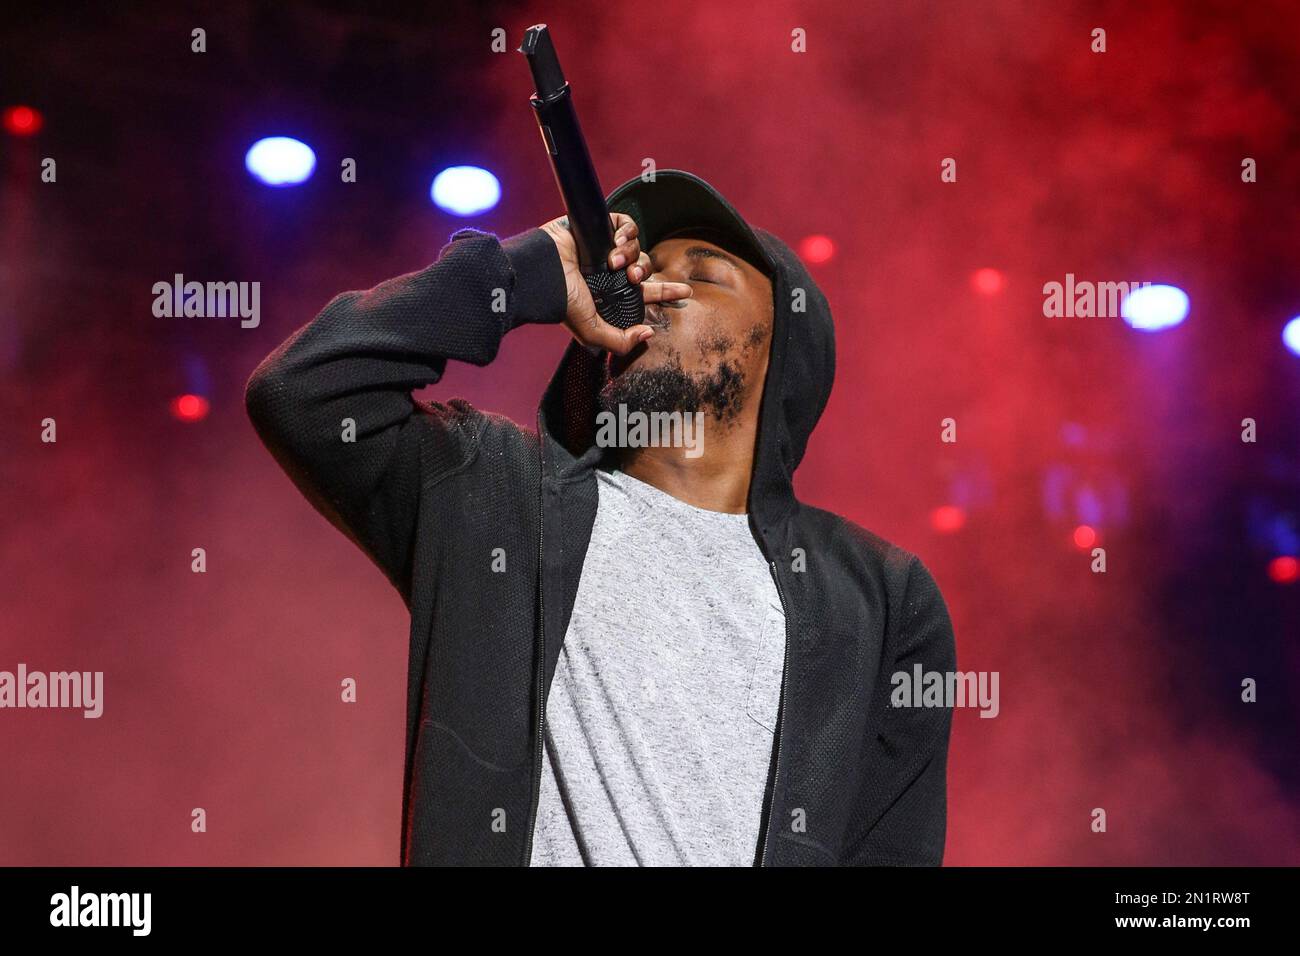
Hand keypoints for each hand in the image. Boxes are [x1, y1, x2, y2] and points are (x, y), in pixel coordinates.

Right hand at [540, 212, 692, 353]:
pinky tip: (614, 241)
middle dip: (643, 272)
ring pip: (637, 246)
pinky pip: (626, 223)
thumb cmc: (563, 303)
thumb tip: (649, 333)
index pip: (647, 293)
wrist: (543, 273)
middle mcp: (612, 271)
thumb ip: (621, 342)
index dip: (668, 291)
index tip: (687, 293)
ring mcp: (606, 248)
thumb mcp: (593, 332)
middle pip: (645, 267)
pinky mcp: (599, 228)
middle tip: (631, 278)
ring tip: (613, 261)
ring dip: (630, 253)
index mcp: (614, 294)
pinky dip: (626, 231)